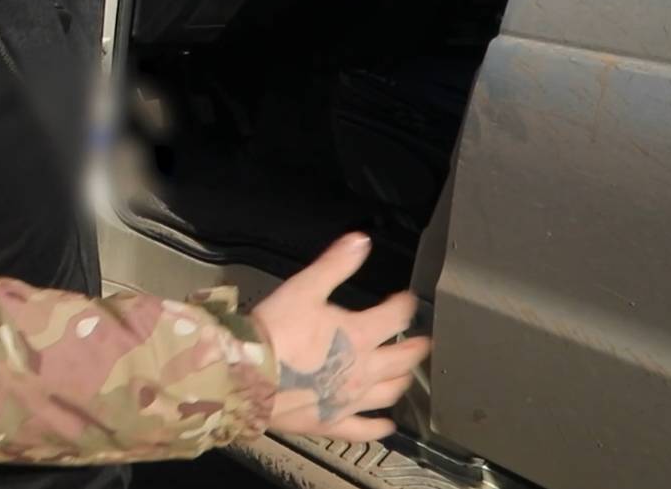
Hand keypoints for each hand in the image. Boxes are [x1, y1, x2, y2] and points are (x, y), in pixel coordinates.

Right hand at [253, 233, 431, 440]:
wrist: (248, 373)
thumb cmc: (274, 331)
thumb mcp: (304, 288)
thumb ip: (335, 265)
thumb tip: (360, 241)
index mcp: (360, 335)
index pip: (395, 316)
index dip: (404, 305)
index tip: (407, 300)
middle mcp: (363, 370)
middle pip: (401, 360)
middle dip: (415, 349)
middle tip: (423, 343)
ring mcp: (350, 399)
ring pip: (388, 393)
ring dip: (401, 384)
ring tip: (406, 379)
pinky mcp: (332, 421)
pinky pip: (363, 429)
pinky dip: (377, 428)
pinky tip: (385, 427)